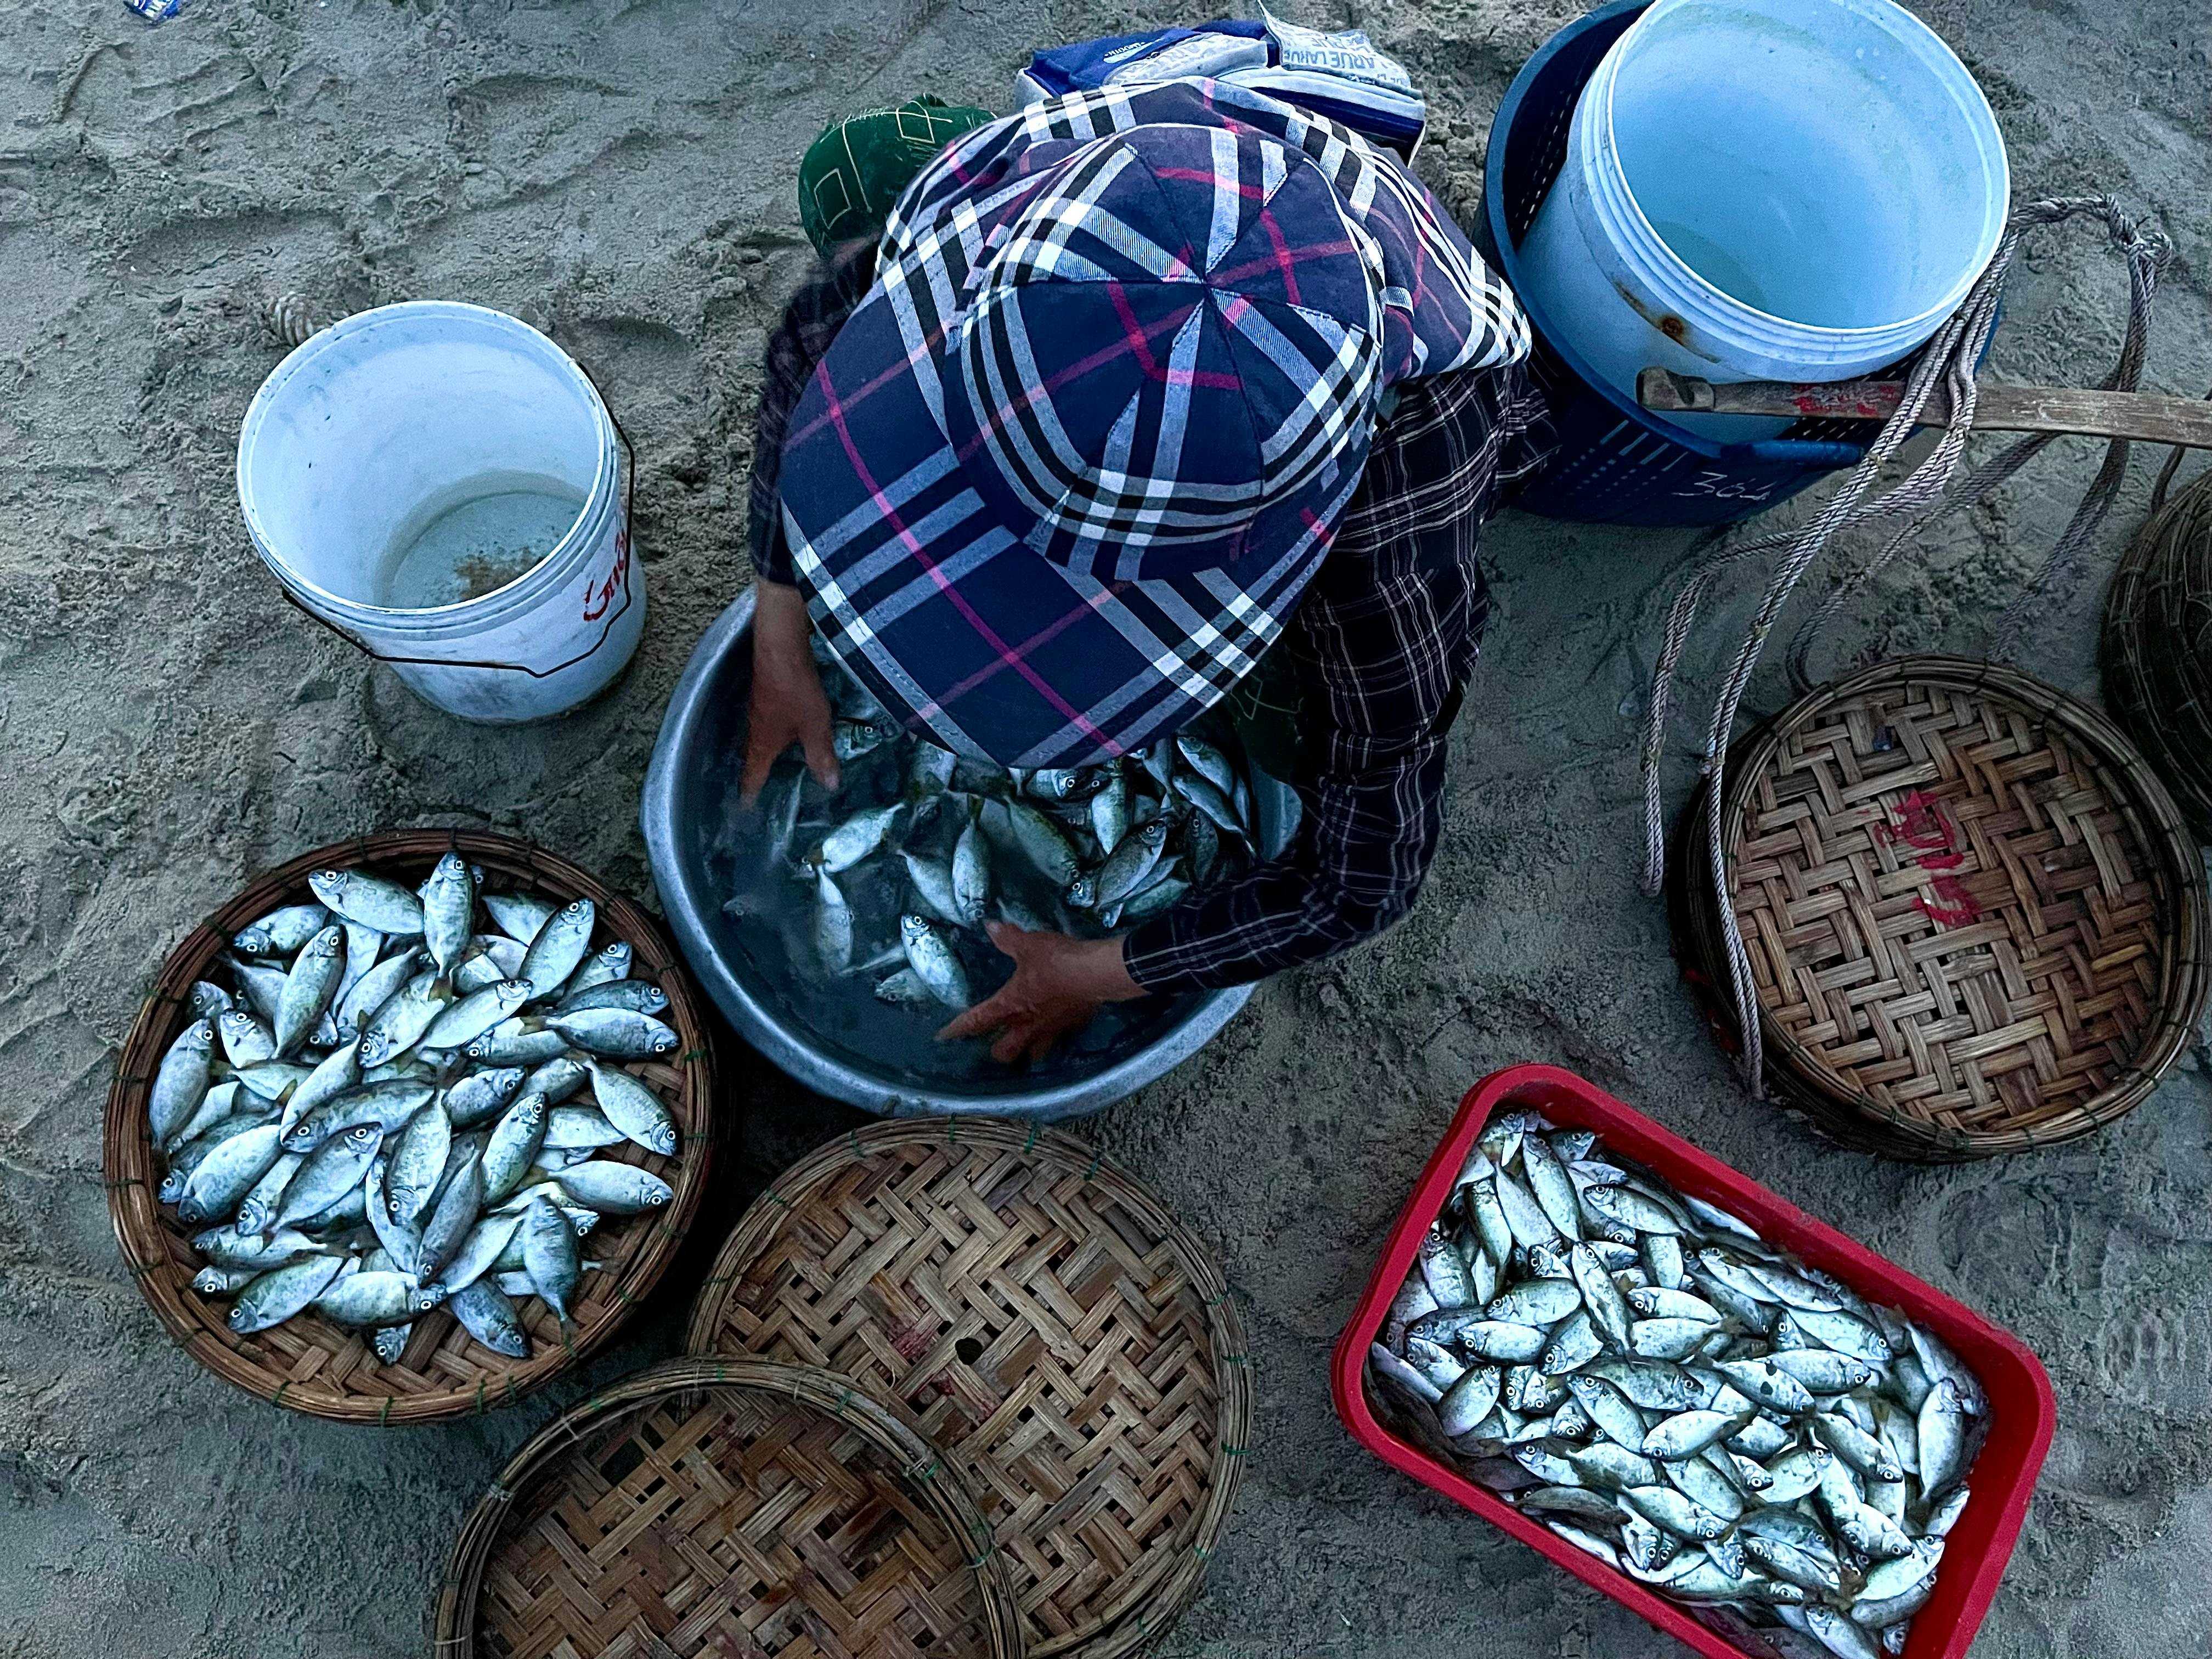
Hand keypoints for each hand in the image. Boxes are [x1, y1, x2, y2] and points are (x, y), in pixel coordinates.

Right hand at [742, 580, 839, 803]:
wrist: (780, 646)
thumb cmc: (795, 690)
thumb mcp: (814, 726)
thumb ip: (821, 755)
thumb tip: (829, 787)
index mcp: (762, 743)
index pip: (752, 775)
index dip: (750, 793)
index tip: (745, 808)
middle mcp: (754, 728)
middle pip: (752, 757)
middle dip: (754, 774)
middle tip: (756, 790)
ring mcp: (758, 708)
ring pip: (759, 737)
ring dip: (763, 752)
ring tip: (771, 764)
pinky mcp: (765, 692)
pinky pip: (766, 720)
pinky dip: (773, 732)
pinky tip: (783, 729)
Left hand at [937, 922, 1145, 1064]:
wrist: (1096, 973)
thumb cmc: (1057, 960)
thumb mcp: (1028, 944)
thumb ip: (1008, 939)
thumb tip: (990, 927)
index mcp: (1010, 1005)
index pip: (977, 1022)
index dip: (957, 1029)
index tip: (943, 1036)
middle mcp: (1028, 1025)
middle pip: (1005, 1052)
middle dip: (996, 1051)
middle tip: (992, 1044)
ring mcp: (1051, 1030)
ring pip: (1033, 1054)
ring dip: (1027, 1052)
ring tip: (1024, 1045)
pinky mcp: (1073, 1027)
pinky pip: (1060, 1039)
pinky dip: (1055, 1037)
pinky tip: (1056, 1029)